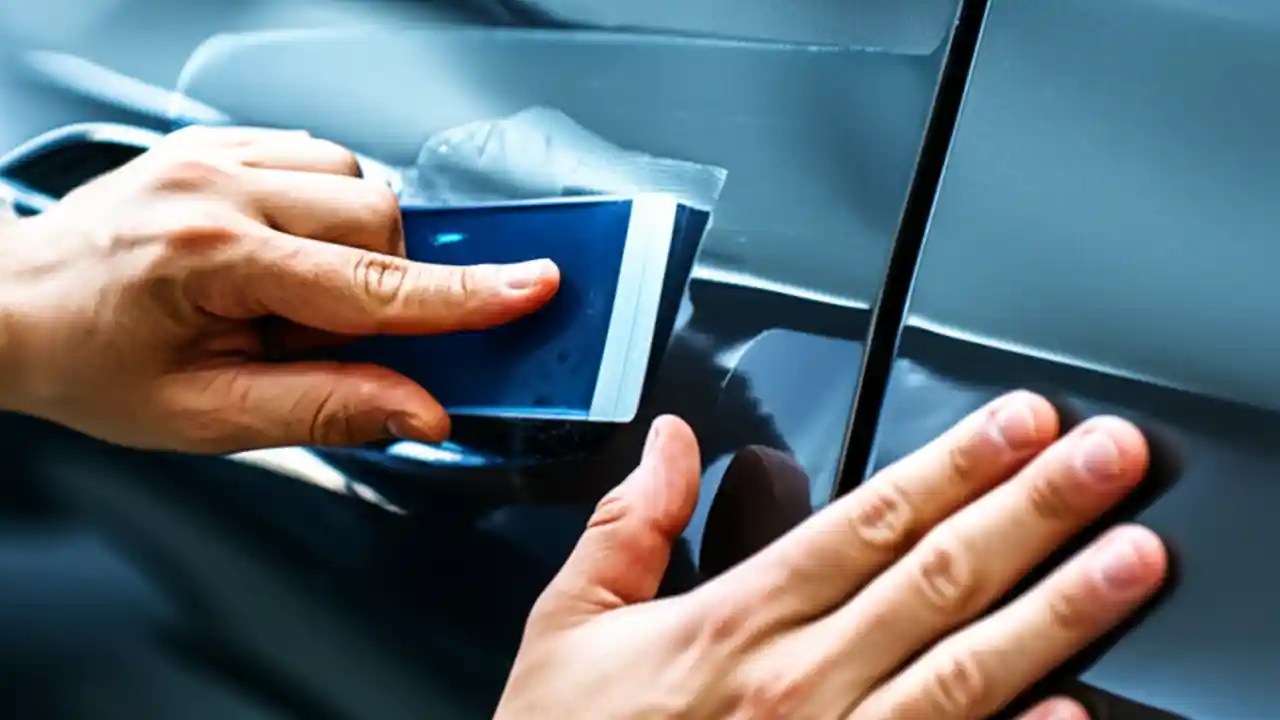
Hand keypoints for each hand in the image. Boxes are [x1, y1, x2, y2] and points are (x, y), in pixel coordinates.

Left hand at [0, 126, 558, 451]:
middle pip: (377, 217)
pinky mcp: (219, 140)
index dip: (464, 294)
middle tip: (318, 333)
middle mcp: (216, 187)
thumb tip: (422, 410)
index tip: (534, 288)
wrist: (11, 308)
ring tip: (291, 294)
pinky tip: (283, 251)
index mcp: (209, 259)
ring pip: (359, 181)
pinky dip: (328, 210)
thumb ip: (324, 409)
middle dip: (384, 281)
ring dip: (356, 244)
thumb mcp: (204, 418)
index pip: (369, 283)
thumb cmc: (95, 365)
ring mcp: (216, 153)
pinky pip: (322, 158)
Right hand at [497, 392, 1167, 718]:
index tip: (1016, 421)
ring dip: (1057, 612)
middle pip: (936, 580)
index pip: (863, 523)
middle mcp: (798, 683)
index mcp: (735, 624)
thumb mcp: (570, 624)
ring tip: (1128, 562)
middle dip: (1030, 509)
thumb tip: (667, 440)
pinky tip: (1077, 709)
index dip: (950, 465)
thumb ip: (626, 524)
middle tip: (1106, 458)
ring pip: (965, 672)